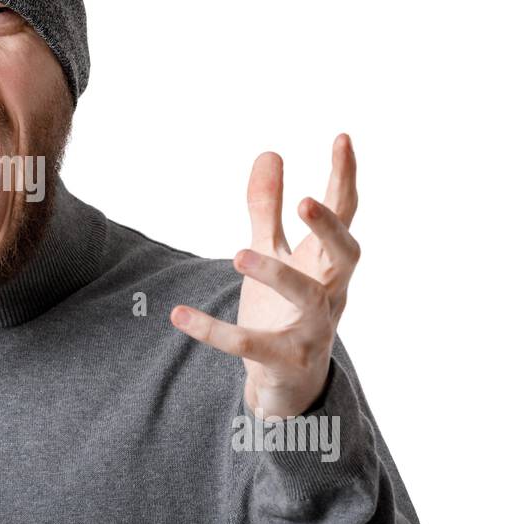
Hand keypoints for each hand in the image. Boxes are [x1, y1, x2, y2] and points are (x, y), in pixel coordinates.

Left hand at [171, 133, 359, 418]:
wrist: (289, 385)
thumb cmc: (285, 310)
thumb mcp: (274, 254)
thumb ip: (267, 208)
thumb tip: (270, 152)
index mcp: (326, 263)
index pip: (345, 214)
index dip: (344, 177)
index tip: (341, 138)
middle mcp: (330, 292)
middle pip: (346, 254)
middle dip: (329, 228)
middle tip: (305, 202)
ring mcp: (313, 329)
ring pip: (306, 298)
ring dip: (275, 273)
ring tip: (238, 253)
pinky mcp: (284, 359)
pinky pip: (250, 345)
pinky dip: (213, 331)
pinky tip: (179, 315)